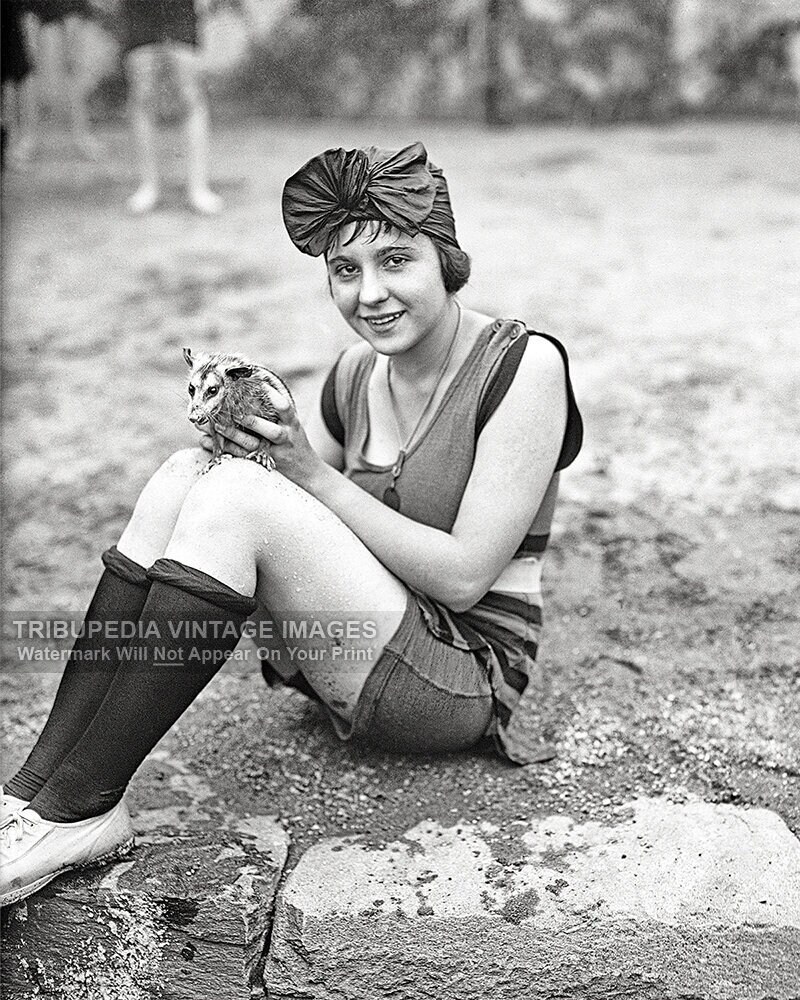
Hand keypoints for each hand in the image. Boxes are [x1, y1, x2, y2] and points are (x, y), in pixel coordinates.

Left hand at [200, 394, 324, 489]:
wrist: (306, 471)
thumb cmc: (294, 440)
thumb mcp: (292, 422)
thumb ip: (278, 406)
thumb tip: (258, 378)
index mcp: (292, 423)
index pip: (285, 407)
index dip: (272, 394)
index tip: (257, 382)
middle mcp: (285, 437)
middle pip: (272, 431)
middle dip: (254, 422)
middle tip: (236, 413)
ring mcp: (274, 452)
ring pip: (253, 446)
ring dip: (234, 435)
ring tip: (218, 425)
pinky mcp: (261, 463)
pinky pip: (240, 456)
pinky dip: (222, 448)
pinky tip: (206, 441)